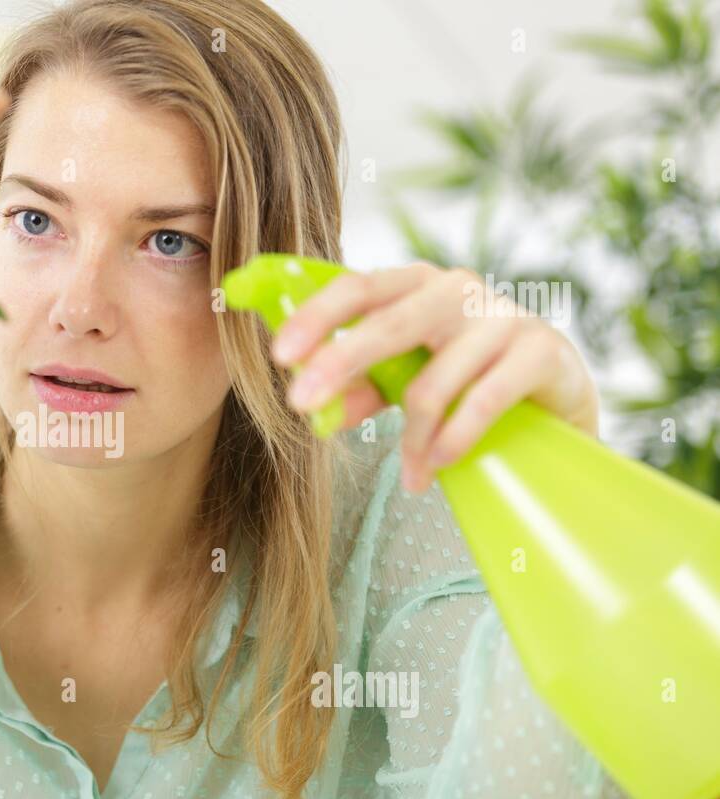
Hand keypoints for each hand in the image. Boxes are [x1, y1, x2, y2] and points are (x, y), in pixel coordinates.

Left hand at [269, 263, 599, 493]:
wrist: (558, 392)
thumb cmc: (468, 376)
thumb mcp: (406, 379)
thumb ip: (362, 388)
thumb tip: (316, 413)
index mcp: (416, 283)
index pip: (357, 287)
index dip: (315, 317)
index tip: (279, 353)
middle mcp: (457, 289)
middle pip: (388, 322)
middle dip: (339, 364)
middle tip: (301, 404)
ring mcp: (503, 315)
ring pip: (433, 381)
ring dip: (412, 439)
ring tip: (411, 476)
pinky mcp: (541, 350)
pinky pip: (483, 402)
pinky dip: (452, 443)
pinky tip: (436, 469)